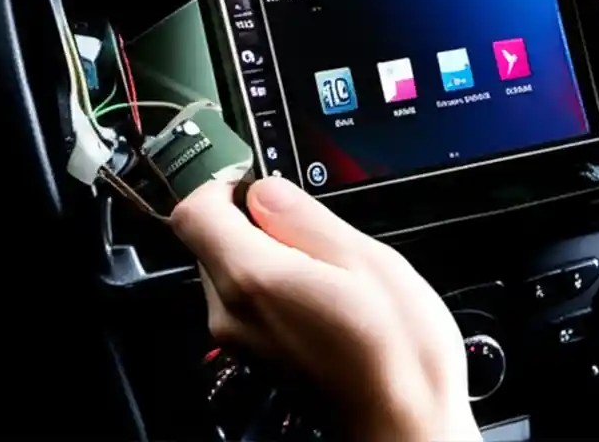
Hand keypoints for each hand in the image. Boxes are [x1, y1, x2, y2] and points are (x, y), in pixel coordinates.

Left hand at [171, 178, 478, 440]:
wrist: (405, 421)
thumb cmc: (398, 351)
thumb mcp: (366, 258)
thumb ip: (305, 218)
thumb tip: (266, 190)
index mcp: (254, 279)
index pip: (193, 211)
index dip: (224, 183)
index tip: (262, 180)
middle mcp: (233, 312)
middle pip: (210, 240)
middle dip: (253, 219)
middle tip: (314, 225)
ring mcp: (242, 339)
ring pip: (231, 269)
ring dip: (271, 252)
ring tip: (331, 264)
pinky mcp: (259, 355)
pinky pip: (251, 301)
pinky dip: (279, 283)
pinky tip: (328, 292)